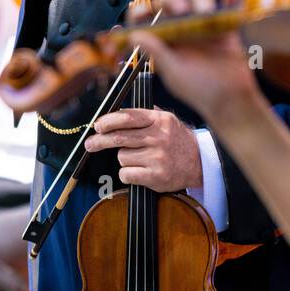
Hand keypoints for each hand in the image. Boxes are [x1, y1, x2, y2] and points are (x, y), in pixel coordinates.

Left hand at [84, 106, 202, 191]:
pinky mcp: (156, 176)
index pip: (128, 117)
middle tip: (90, 144)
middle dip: (100, 141)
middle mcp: (159, 137)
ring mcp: (158, 157)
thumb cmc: (177, 141)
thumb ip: (144, 115)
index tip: (98, 126)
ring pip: (122, 157)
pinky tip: (140, 171)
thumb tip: (113, 114)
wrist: (199, 163)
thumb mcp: (166, 121)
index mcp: (159, 120)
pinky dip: (128, 174)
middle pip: (119, 138)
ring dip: (124, 159)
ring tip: (139, 159)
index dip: (109, 121)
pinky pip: (126, 174)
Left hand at [133, 0, 265, 129]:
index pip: (147, 17)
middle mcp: (181, 28)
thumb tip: (133, 35)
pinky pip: (226, 5)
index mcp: (164, 39)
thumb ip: (156, 52)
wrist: (230, 100)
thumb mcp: (174, 72)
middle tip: (182, 10)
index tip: (144, 11)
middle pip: (172, 0)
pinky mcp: (223, 25)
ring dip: (202, 0)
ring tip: (207, 14)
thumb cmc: (200, 91)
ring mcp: (202, 24)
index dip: (142, 9)